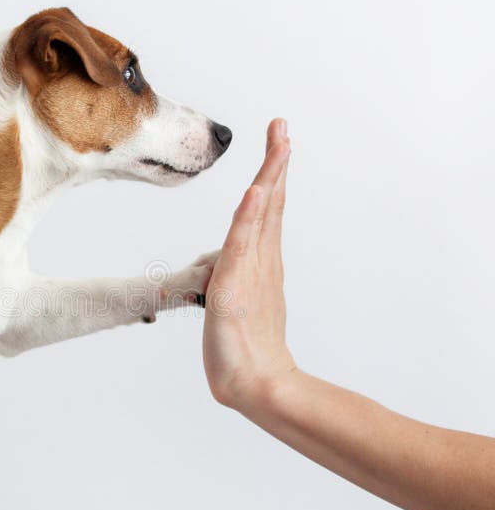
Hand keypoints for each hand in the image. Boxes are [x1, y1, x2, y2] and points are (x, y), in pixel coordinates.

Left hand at [203, 118, 295, 411]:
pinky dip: (250, 217)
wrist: (255, 383)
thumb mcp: (239, 302)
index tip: (278, 141)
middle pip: (270, 202)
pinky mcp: (235, 287)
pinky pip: (242, 247)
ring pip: (261, 216)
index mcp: (261, 261)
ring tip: (278, 142)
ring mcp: (251, 272)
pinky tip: (256, 191)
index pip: (267, 209)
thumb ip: (237, 279)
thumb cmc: (246, 347)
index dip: (272, 174)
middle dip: (275, 162)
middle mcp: (261, 260)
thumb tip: (229, 266)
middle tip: (281, 126)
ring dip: (268, 177)